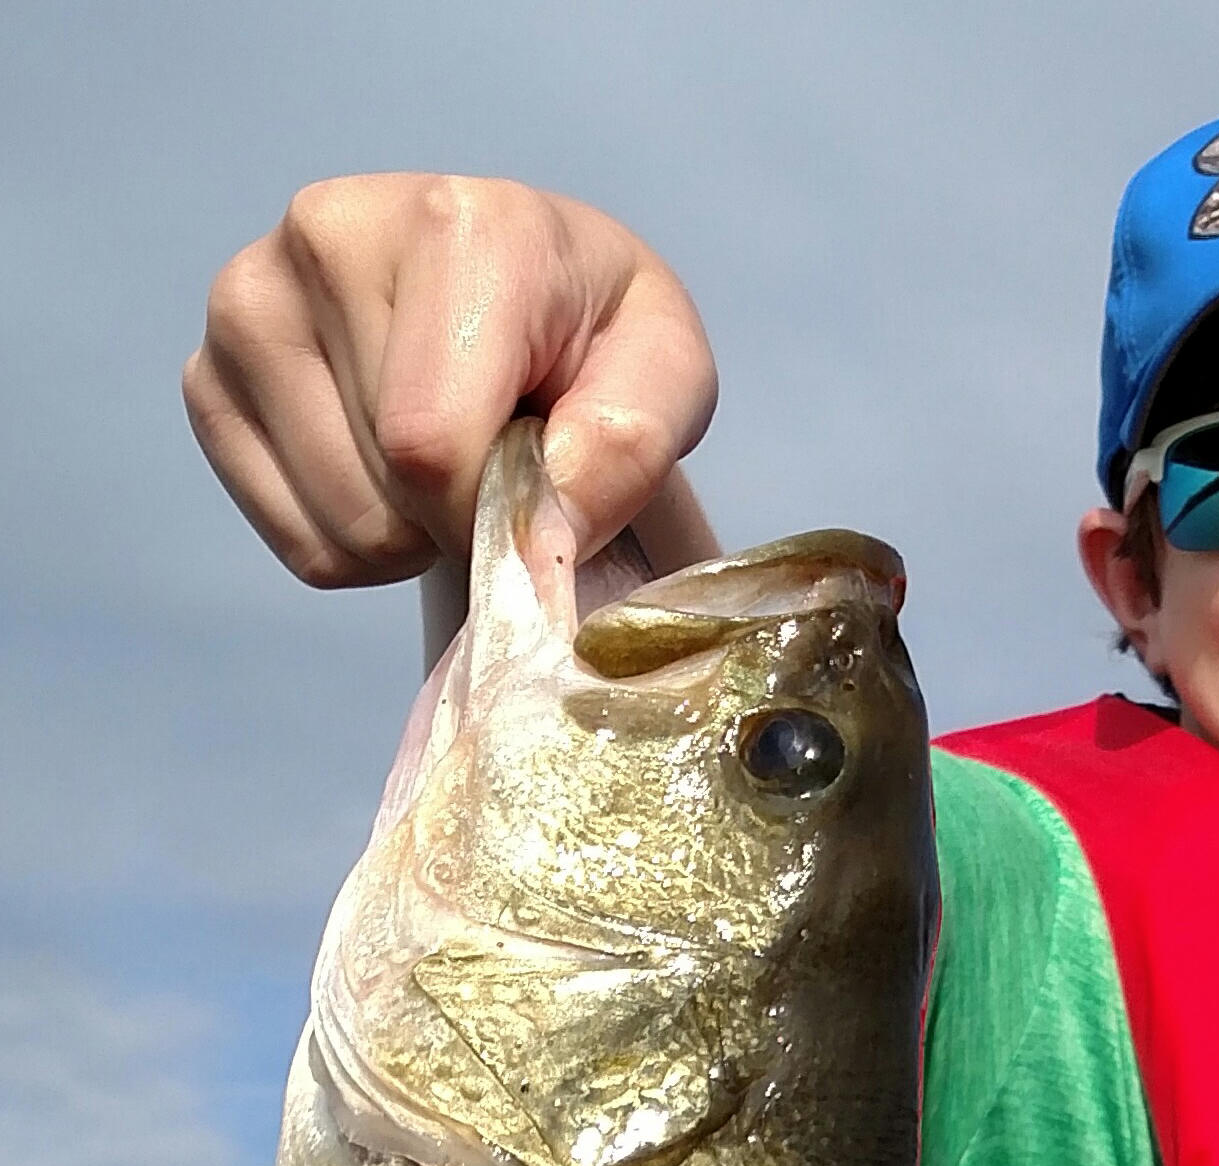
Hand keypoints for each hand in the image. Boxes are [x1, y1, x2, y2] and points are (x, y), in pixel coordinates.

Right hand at [184, 175, 719, 585]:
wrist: (526, 302)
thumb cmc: (596, 337)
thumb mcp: (665, 374)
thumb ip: (632, 448)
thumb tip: (544, 529)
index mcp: (448, 222)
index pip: (430, 446)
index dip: (495, 515)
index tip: (543, 491)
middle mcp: (324, 234)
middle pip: (387, 497)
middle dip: (459, 519)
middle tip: (498, 457)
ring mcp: (248, 302)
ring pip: (342, 532)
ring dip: (412, 537)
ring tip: (447, 456)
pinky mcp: (207, 377)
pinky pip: (301, 544)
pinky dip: (357, 543)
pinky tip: (387, 467)